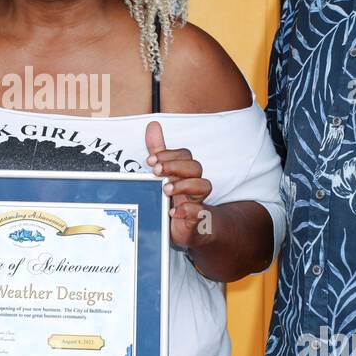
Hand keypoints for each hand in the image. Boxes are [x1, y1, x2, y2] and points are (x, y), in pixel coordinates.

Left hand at [145, 120, 213, 249]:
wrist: (190, 230)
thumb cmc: (176, 199)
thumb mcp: (164, 175)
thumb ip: (159, 152)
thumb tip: (153, 126)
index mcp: (185, 173)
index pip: (185, 155)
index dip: (169, 155)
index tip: (150, 161)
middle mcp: (194, 184)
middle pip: (195, 167)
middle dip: (175, 167)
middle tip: (156, 172)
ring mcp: (198, 201)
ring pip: (204, 185)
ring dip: (184, 185)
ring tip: (165, 190)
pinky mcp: (198, 220)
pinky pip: (201, 212)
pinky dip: (187, 211)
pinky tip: (173, 211)